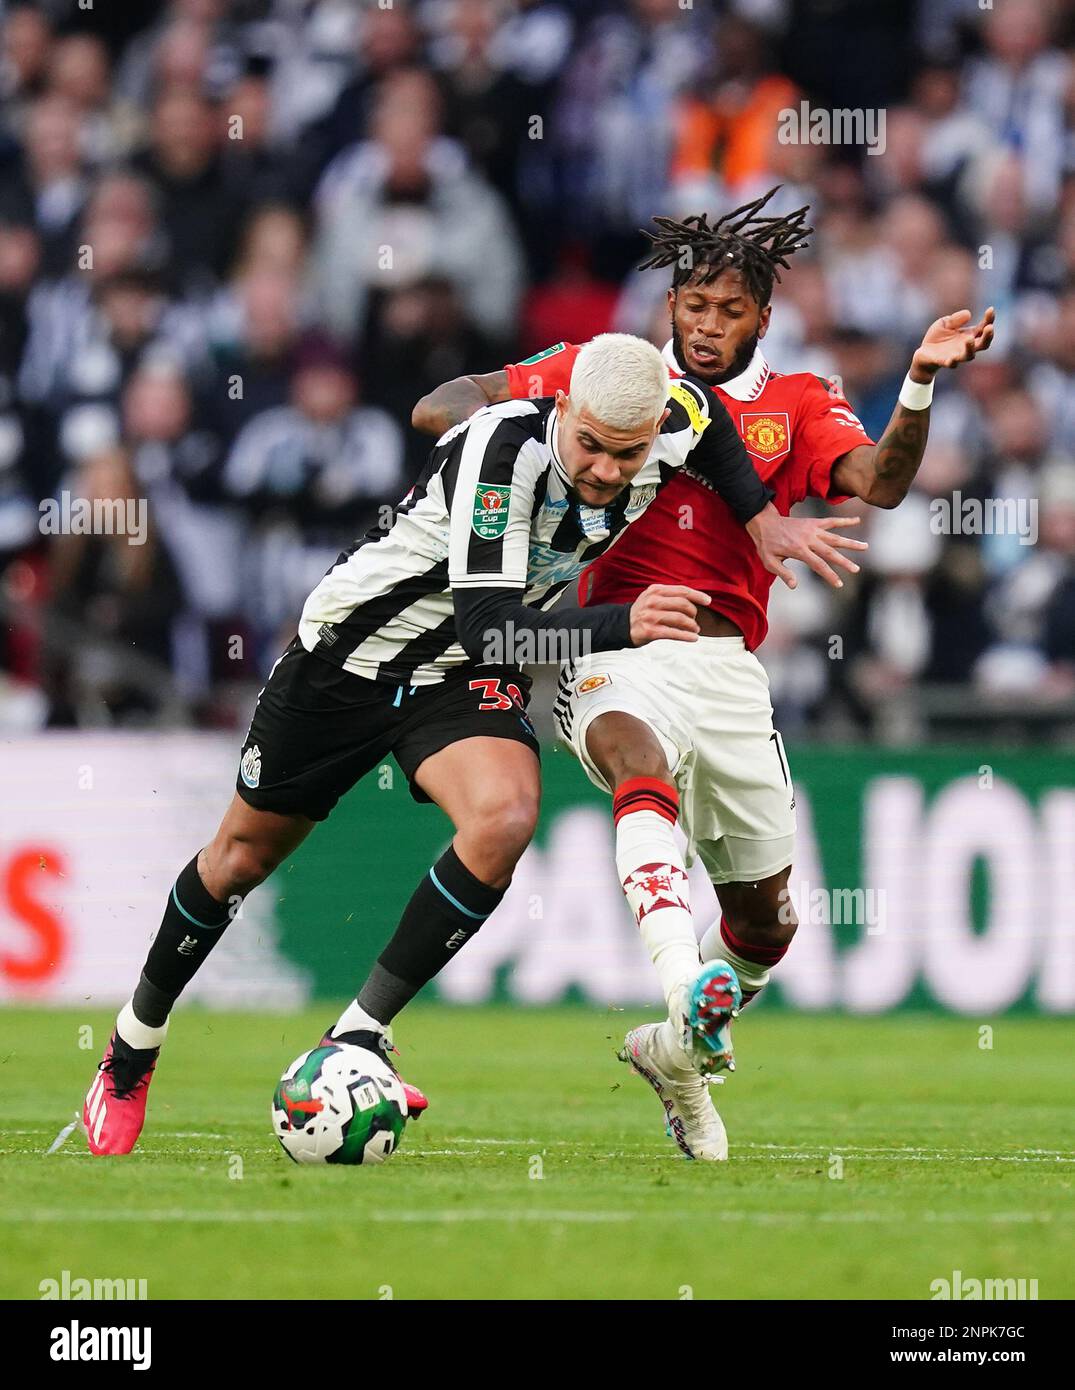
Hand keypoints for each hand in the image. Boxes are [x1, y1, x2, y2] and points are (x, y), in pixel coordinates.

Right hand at [629, 584, 710, 643]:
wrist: (621, 626)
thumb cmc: (642, 612)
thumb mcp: (652, 597)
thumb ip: (669, 596)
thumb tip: (694, 600)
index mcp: (655, 591)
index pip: (682, 590)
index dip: (697, 596)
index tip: (708, 601)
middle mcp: (652, 602)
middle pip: (683, 605)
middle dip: (693, 613)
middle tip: (695, 620)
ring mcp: (650, 616)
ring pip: (680, 619)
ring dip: (692, 625)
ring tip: (695, 629)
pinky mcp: (650, 631)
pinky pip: (673, 633)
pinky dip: (686, 636)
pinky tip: (693, 638)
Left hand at [746, 506, 866, 589]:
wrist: (764, 522)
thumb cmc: (766, 544)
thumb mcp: (769, 562)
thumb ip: (782, 573)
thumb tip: (794, 585)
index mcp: (799, 550)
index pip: (818, 565)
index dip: (830, 575)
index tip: (839, 584)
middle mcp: (808, 539)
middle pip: (830, 552)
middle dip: (844, 562)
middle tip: (856, 570)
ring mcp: (812, 530)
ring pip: (835, 537)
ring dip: (850, 542)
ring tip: (865, 546)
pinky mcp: (813, 523)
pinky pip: (831, 521)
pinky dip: (844, 520)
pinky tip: (857, 520)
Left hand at [910, 307, 994, 380]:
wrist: (923, 353)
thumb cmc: (938, 337)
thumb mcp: (945, 323)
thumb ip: (955, 319)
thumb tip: (968, 314)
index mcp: (970, 335)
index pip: (984, 327)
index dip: (989, 319)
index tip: (991, 309)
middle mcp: (967, 346)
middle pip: (983, 344)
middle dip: (988, 336)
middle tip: (989, 327)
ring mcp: (957, 355)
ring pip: (969, 355)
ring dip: (971, 348)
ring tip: (969, 340)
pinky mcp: (945, 362)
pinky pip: (951, 364)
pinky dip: (953, 362)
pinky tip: (952, 358)